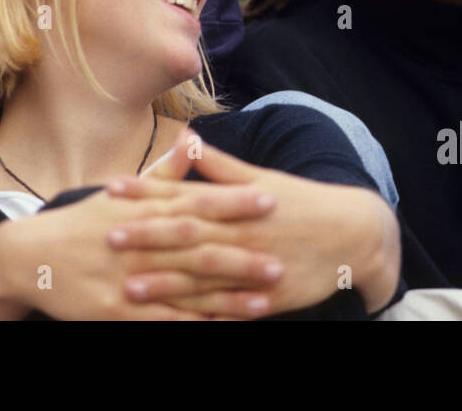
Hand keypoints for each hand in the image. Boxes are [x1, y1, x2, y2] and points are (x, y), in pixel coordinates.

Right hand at [0, 151, 281, 320]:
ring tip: (265, 298)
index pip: (197, 203)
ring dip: (228, 297)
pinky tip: (222, 327)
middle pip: (198, 249)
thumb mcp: (123, 192)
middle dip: (241, 254)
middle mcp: (139, 244)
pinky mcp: (118, 314)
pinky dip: (193, 324)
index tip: (269, 198)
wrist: (31, 257)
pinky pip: (163, 322)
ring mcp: (129, 281)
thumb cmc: (83, 221)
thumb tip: (194, 138)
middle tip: (281, 258)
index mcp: (144, 211)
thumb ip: (165, 172)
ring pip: (186, 290)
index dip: (234, 201)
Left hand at [107, 130, 400, 315]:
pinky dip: (202, 318)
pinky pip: (229, 310)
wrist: (353, 234)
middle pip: (187, 237)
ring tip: (129, 288)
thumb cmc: (301, 202)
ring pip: (203, 279)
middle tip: (108, 237)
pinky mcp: (266, 298)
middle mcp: (240, 234)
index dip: (146, 191)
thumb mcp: (261, 178)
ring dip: (165, 285)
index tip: (112, 188)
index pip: (182, 193)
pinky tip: (174, 323)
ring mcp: (253, 269)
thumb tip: (185, 137)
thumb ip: (219, 165)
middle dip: (147, 238)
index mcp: (235, 203)